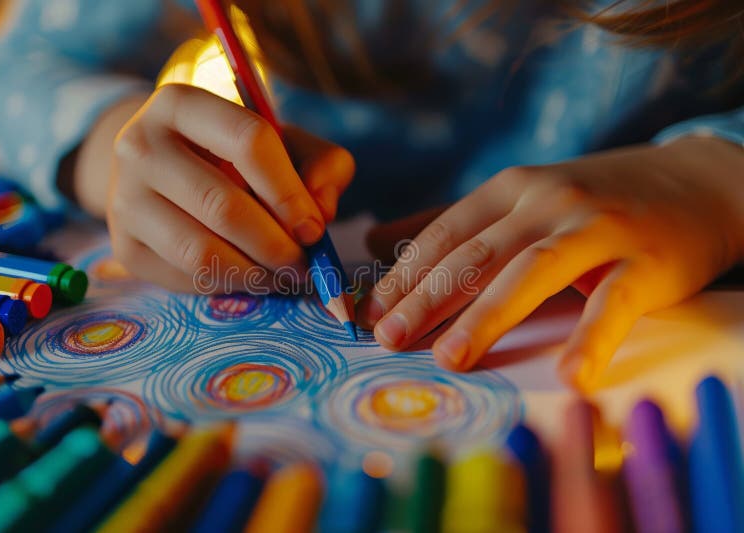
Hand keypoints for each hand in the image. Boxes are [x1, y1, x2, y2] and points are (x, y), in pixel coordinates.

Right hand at [106, 84, 353, 292]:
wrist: (158, 172)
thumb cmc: (233, 154)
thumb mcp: (283, 141)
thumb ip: (322, 164)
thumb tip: (321, 211)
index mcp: (181, 103)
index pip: (248, 142)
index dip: (289, 193)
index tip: (314, 228)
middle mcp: (139, 145)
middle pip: (223, 206)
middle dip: (276, 246)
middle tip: (303, 264)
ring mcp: (123, 199)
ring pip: (201, 252)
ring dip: (255, 274)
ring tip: (282, 276)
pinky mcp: (123, 247)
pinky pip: (185, 279)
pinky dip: (227, 286)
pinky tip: (248, 276)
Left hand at [358, 137, 743, 389]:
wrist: (695, 182)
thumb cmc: (594, 200)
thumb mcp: (521, 199)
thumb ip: (450, 222)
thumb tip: (375, 240)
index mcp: (512, 189)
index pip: (445, 233)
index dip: (404, 274)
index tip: (367, 313)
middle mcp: (547, 202)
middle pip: (476, 253)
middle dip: (426, 297)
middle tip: (387, 338)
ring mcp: (597, 229)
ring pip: (530, 271)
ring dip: (486, 315)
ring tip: (450, 357)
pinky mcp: (646, 262)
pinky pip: (613, 303)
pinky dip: (591, 338)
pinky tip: (570, 376)